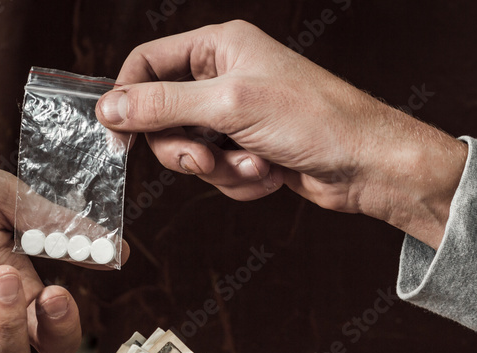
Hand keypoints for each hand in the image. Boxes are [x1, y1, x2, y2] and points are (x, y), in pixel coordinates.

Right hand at [96, 20, 466, 247]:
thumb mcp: (229, 106)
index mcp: (219, 46)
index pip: (147, 63)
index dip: (129, 97)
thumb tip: (109, 107)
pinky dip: (239, 182)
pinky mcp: (247, 150)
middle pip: (162, 117)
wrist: (366, 165)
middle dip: (185, 148)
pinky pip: (216, 174)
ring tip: (253, 166)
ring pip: (189, 152)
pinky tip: (270, 175)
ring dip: (218, 169)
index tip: (118, 134)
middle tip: (206, 158)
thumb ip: (163, 106)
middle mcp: (224, 77)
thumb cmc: (314, 118)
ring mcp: (235, 117)